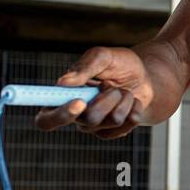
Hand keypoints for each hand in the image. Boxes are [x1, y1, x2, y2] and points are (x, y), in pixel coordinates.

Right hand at [33, 46, 153, 139]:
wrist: (143, 76)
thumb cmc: (117, 64)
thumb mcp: (102, 56)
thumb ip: (84, 67)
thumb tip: (62, 82)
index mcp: (62, 98)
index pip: (46, 120)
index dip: (60, 116)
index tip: (81, 102)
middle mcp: (75, 116)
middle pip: (90, 119)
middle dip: (109, 98)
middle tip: (111, 85)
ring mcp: (95, 127)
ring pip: (113, 120)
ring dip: (124, 99)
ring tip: (122, 90)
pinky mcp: (113, 132)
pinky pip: (128, 125)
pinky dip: (134, 107)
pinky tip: (131, 101)